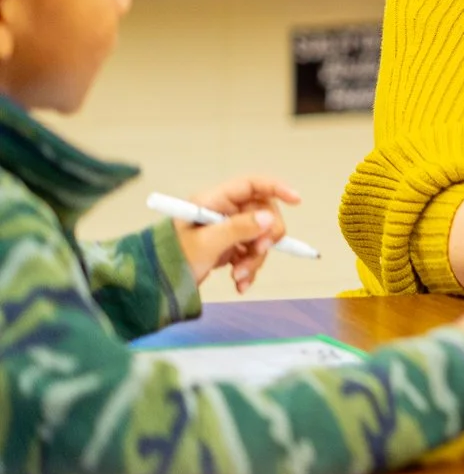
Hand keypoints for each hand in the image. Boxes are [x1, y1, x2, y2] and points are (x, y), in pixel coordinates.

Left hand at [176, 177, 302, 291]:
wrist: (156, 287)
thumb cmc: (171, 259)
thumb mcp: (207, 243)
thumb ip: (238, 228)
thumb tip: (268, 218)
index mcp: (213, 202)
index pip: (251, 185)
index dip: (276, 188)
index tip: (296, 200)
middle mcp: (222, 213)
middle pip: (262, 214)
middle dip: (264, 236)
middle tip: (258, 251)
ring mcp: (226, 231)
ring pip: (260, 237)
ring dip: (256, 259)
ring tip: (240, 277)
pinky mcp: (229, 249)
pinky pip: (251, 254)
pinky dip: (249, 269)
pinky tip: (240, 284)